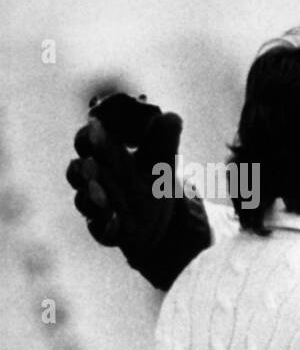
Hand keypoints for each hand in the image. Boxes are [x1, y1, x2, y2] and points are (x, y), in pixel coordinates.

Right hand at [66, 93, 183, 250]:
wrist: (165, 223)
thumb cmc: (155, 183)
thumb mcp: (163, 161)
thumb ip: (164, 140)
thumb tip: (172, 117)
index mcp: (103, 157)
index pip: (87, 142)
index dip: (91, 136)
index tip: (97, 125)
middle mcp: (94, 182)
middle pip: (78, 173)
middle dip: (85, 168)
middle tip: (92, 163)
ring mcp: (98, 208)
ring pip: (84, 202)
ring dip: (93, 198)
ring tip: (102, 194)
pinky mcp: (108, 233)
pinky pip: (101, 232)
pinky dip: (108, 228)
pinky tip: (118, 223)